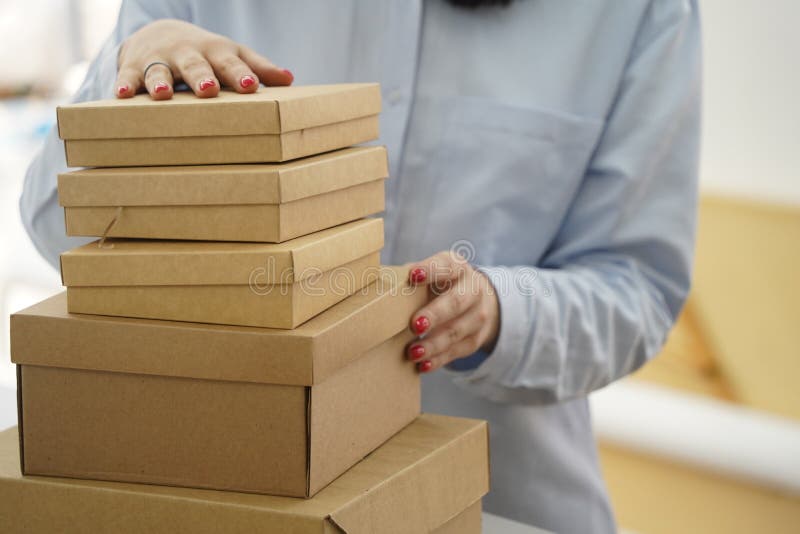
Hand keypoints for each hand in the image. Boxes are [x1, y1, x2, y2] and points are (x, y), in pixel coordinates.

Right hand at [115, 19, 292, 99]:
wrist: (162, 33)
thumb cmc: (208, 54)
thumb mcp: (233, 56)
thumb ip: (260, 68)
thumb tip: (290, 80)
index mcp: (217, 54)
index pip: (232, 64)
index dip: (241, 75)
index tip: (249, 86)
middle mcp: (189, 54)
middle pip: (196, 65)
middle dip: (202, 77)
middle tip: (208, 89)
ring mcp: (160, 60)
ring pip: (161, 70)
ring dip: (162, 82)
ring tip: (164, 94)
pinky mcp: (134, 67)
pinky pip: (129, 77)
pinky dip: (125, 85)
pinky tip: (122, 96)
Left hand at [406, 251, 499, 372]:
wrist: (476, 299)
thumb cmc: (440, 284)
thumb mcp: (429, 274)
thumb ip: (407, 277)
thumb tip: (371, 284)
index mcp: (457, 267)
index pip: (446, 266)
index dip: (431, 270)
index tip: (413, 275)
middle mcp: (472, 289)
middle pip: (456, 302)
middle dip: (435, 314)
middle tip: (415, 325)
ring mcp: (477, 315)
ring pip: (457, 331)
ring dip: (434, 344)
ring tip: (413, 352)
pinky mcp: (475, 338)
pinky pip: (457, 351)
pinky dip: (439, 359)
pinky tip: (423, 365)